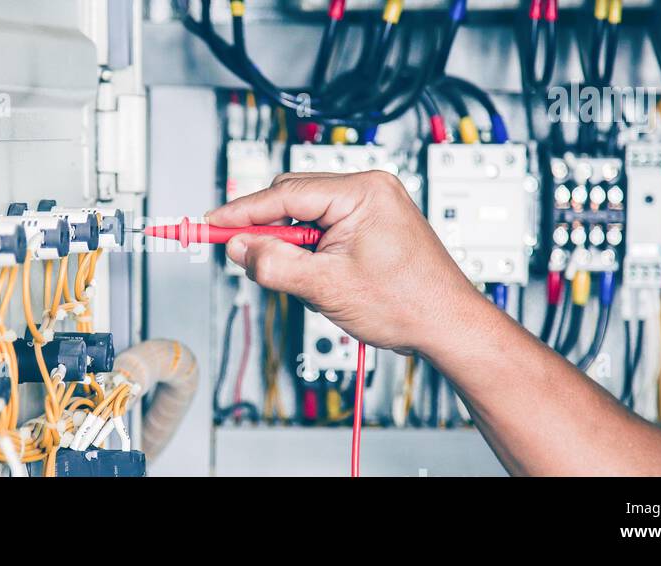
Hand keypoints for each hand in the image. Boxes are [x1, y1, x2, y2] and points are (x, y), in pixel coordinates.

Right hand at [207, 170, 486, 354]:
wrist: (449, 326)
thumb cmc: (410, 304)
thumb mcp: (327, 287)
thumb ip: (275, 264)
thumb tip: (239, 248)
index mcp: (362, 192)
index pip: (284, 194)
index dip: (241, 212)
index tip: (210, 223)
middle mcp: (369, 190)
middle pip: (292, 199)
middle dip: (266, 231)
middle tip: (239, 255)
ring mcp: (373, 206)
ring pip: (306, 217)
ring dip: (291, 246)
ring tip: (304, 281)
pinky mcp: (373, 225)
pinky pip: (324, 229)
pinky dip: (309, 251)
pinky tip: (318, 278)